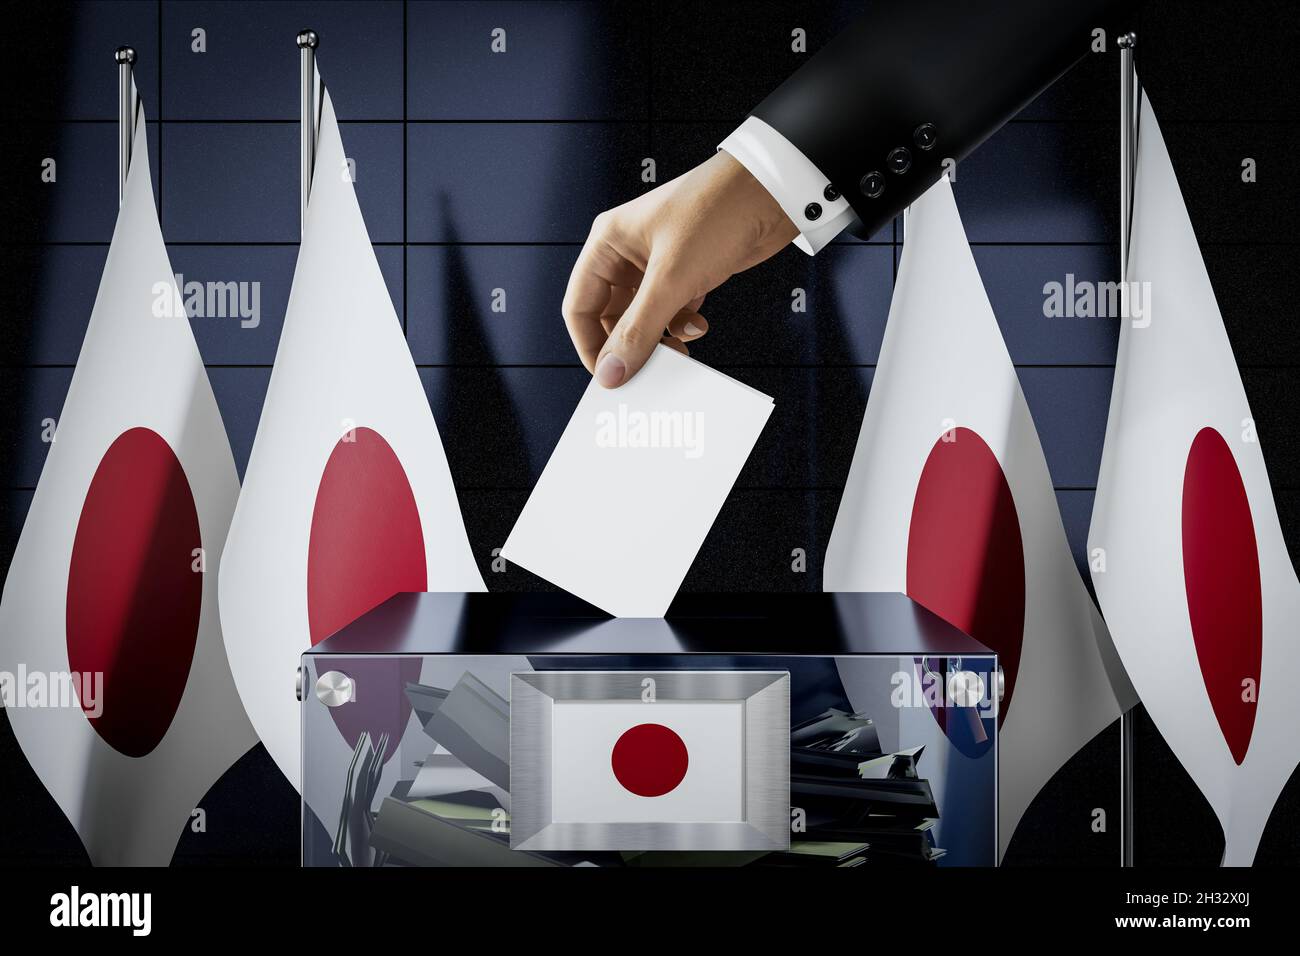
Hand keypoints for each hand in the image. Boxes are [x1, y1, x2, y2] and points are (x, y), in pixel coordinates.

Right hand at [562, 150, 798, 387]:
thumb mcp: (672, 278)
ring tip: (678, 350)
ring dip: (658, 339)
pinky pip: (671, 312)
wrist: (775, 192)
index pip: (579, 306)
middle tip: (647, 371)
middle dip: (630, 345)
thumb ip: (638, 330)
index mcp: (608, 243)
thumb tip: (611, 372)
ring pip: (643, 318)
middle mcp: (628, 253)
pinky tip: (699, 326)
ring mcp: (659, 264)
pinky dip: (682, 326)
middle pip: (610, 317)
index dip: (590, 345)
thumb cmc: (717, 211)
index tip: (609, 376)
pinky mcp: (688, 272)